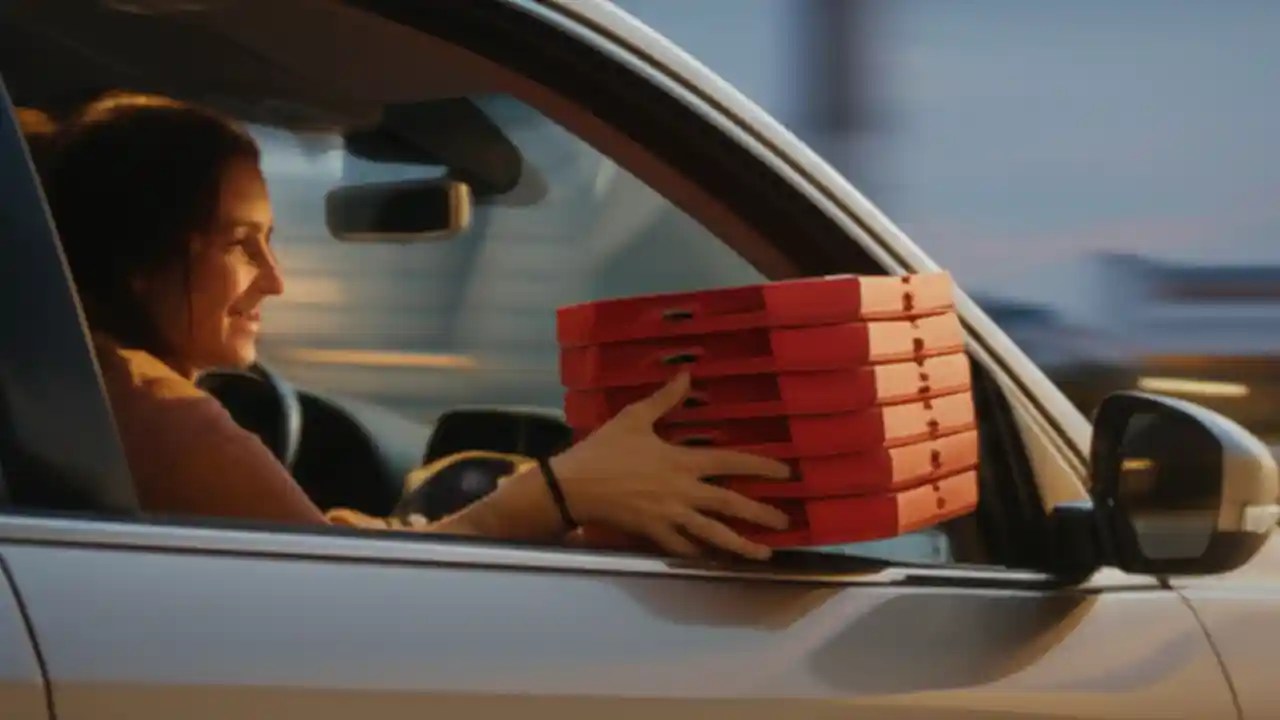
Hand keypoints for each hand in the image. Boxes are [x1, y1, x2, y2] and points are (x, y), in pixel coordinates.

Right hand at [550, 372, 791, 560]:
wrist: (573, 486)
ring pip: (714, 535)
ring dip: (742, 546)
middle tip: (786, 522)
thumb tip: (687, 374)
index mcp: (682, 462)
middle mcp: (683, 492)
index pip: (732, 462)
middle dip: (761, 513)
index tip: (786, 473)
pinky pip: (684, 548)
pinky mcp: (654, 535)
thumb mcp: (634, 418)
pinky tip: (715, 560)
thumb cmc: (604, 450)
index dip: (761, 466)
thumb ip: (665, 399)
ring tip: (764, 555)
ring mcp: (670, 518)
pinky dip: (701, 554)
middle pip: (731, 504)